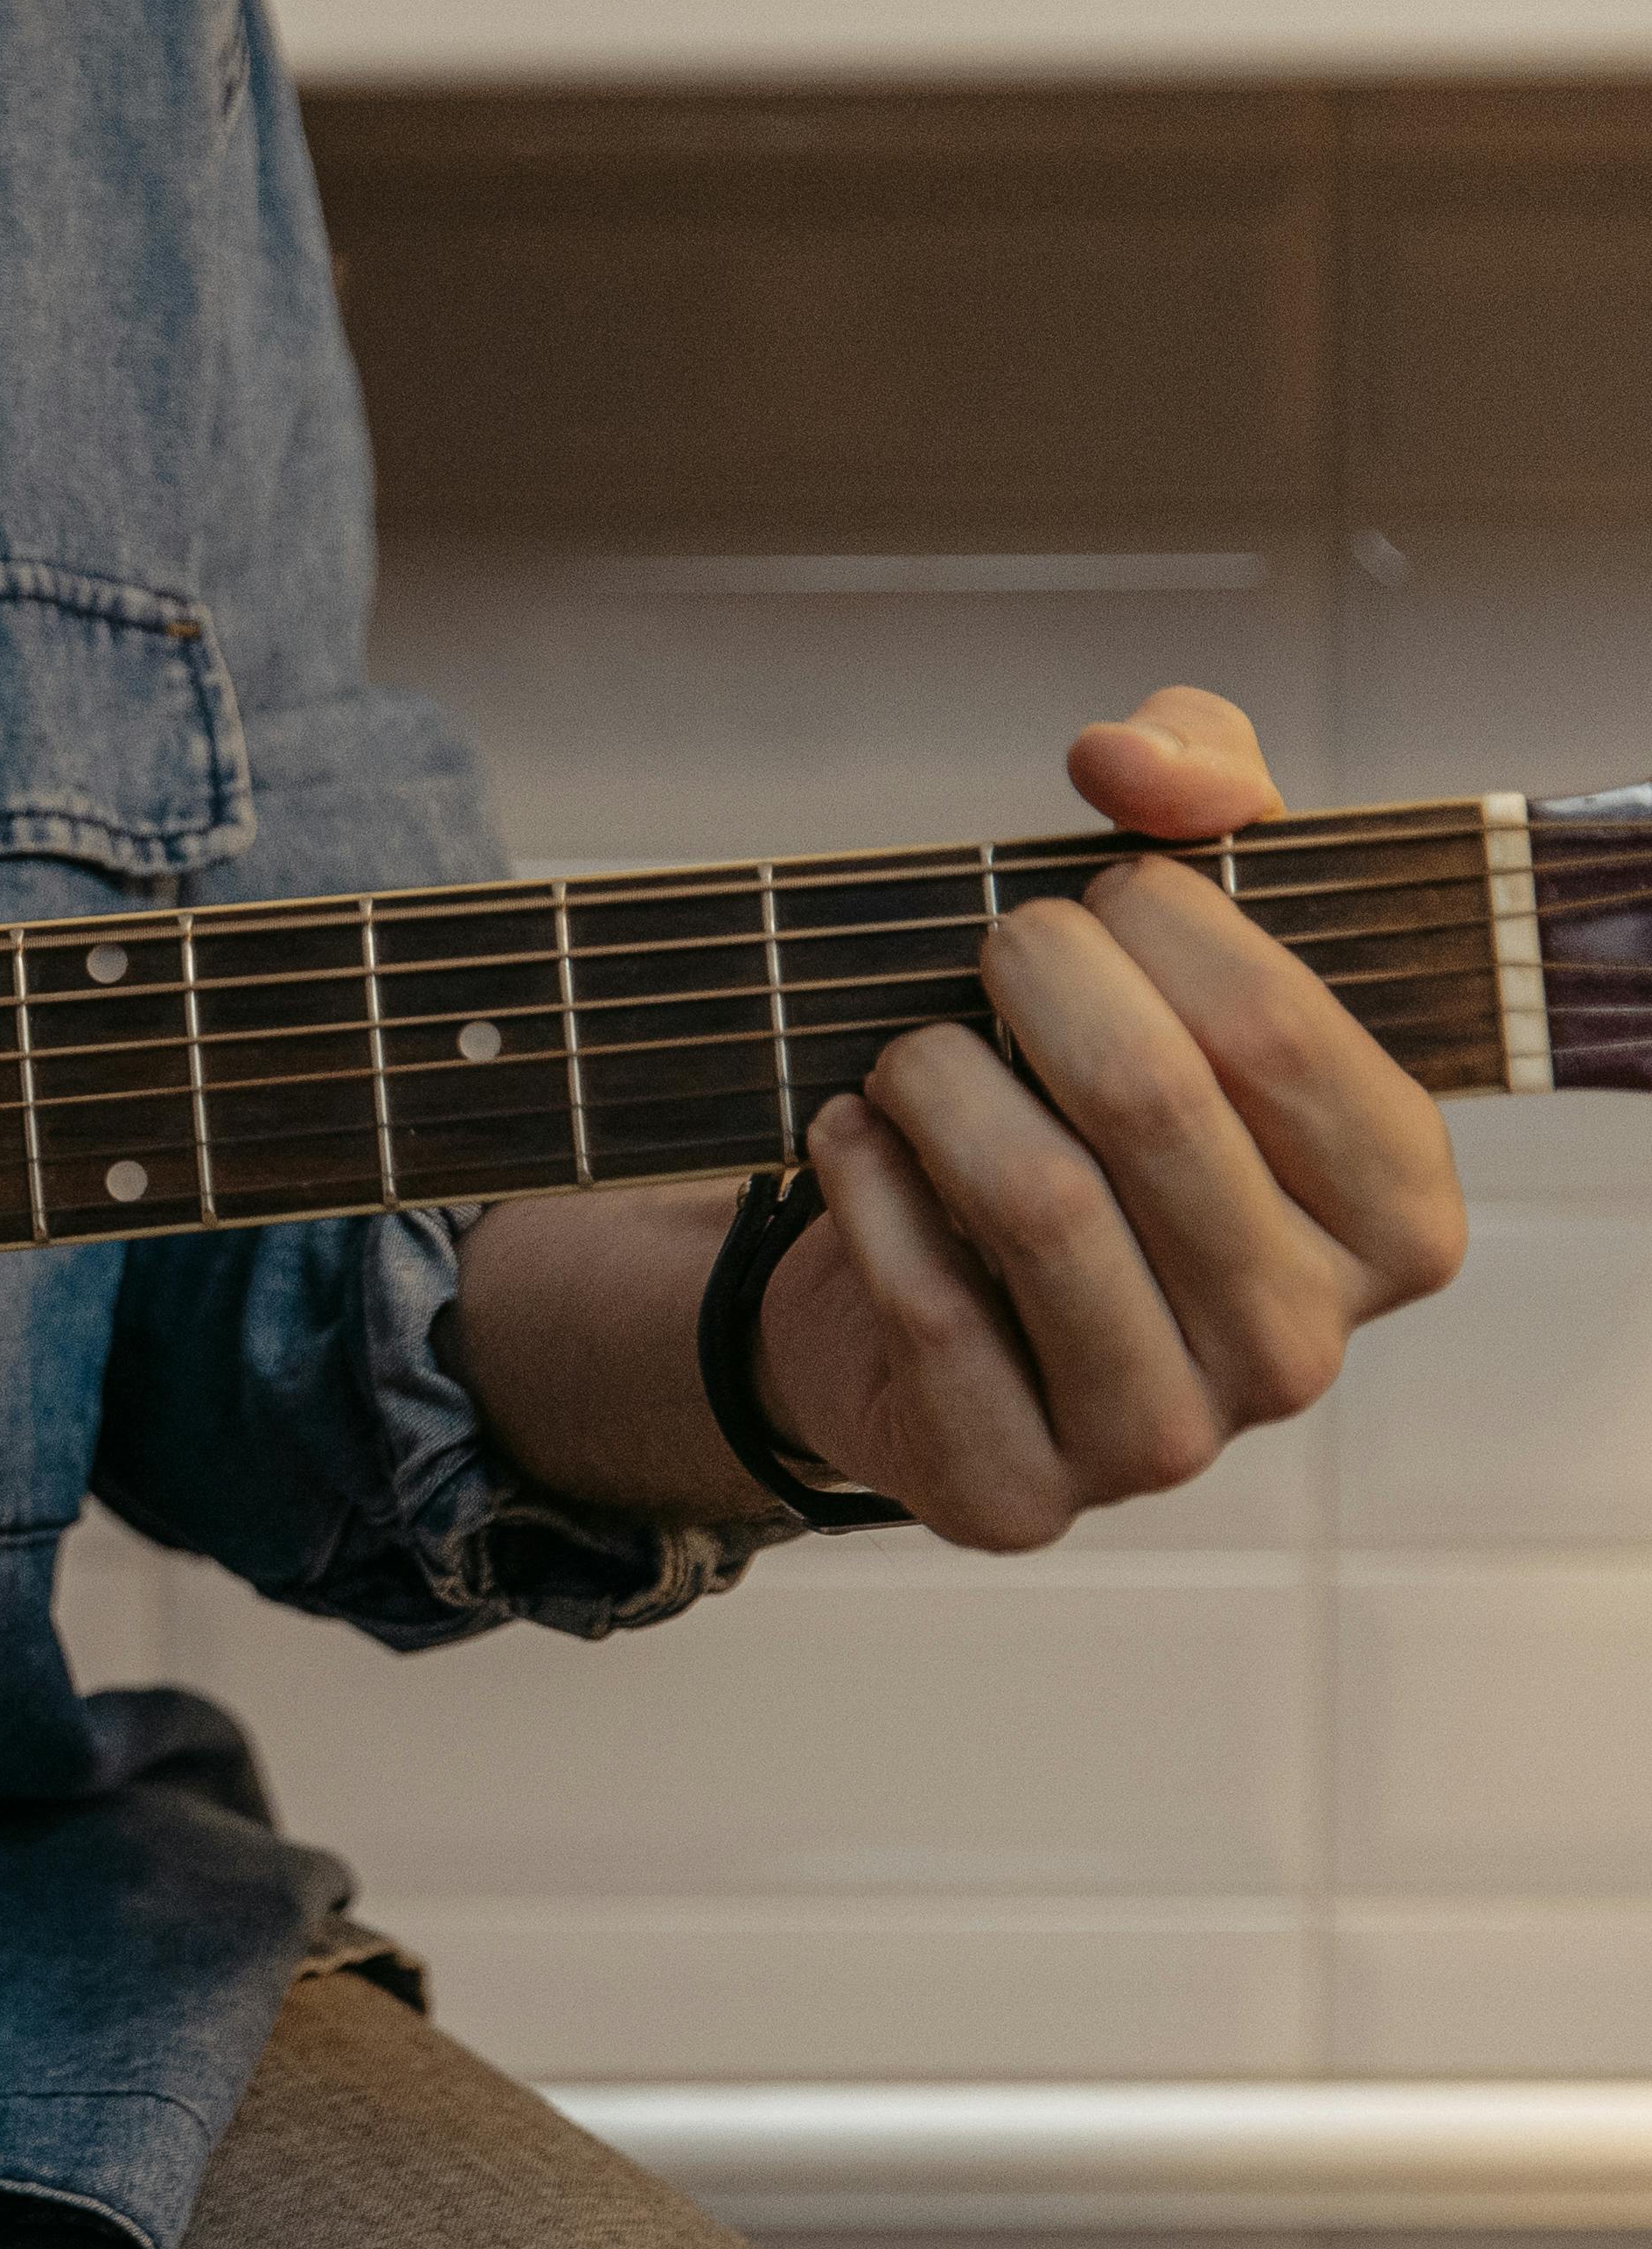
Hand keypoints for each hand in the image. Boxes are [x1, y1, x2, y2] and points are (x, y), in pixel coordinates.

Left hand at [749, 686, 1467, 1548]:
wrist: (925, 1297)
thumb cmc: (1082, 1099)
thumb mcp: (1174, 929)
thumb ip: (1201, 790)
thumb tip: (1132, 756)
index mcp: (1397, 1222)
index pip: (1286, 1042)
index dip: (1169, 928)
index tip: (1096, 884)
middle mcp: (1306, 1348)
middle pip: (1150, 1106)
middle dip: (1039, 979)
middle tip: (993, 940)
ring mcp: (1168, 1439)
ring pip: (1035, 1204)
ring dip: (938, 1079)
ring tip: (907, 1044)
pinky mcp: (1020, 1492)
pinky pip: (927, 1305)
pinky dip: (864, 1185)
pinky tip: (850, 1133)